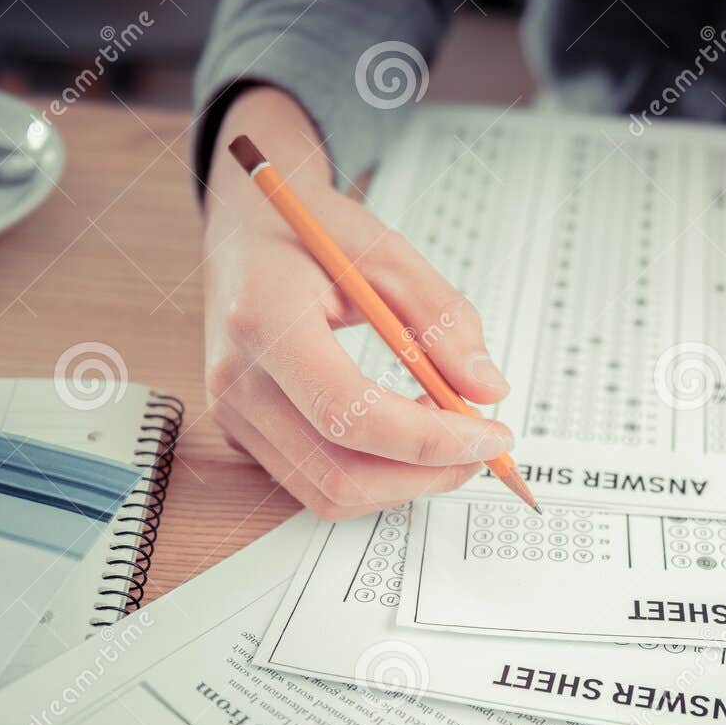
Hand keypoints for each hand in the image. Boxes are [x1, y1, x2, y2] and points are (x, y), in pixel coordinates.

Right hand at [202, 87, 512, 521]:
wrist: (246, 228)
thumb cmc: (314, 233)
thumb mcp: (387, 252)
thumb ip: (442, 319)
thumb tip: (487, 390)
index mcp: (265, 319)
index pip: (349, 411)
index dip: (430, 439)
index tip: (492, 434)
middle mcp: (237, 378)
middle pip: (341, 473)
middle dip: (427, 473)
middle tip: (482, 445)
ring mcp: (232, 413)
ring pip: (330, 496)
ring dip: (404, 482)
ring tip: (443, 430)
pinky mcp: (241, 433)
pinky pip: (314, 485)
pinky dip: (373, 477)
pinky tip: (401, 432)